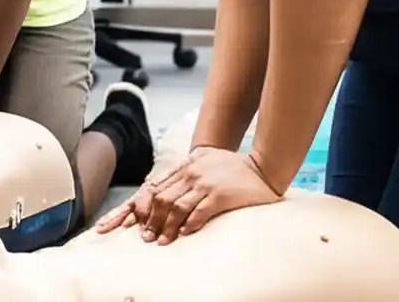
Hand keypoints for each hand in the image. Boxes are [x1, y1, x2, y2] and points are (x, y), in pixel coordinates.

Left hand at [95, 147, 281, 243]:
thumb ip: (186, 168)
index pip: (158, 187)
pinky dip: (189, 224)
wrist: (262, 166)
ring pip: (177, 208)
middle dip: (152, 220)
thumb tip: (163, 182)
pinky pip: (199, 212)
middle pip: (162, 199)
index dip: (145, 207)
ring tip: (162, 241)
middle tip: (147, 237)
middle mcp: (191, 174)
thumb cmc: (233, 165)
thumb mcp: (205, 158)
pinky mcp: (219, 196)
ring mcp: (205, 184)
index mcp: (185, 166)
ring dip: (167, 227)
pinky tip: (184, 233)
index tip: (136, 222)